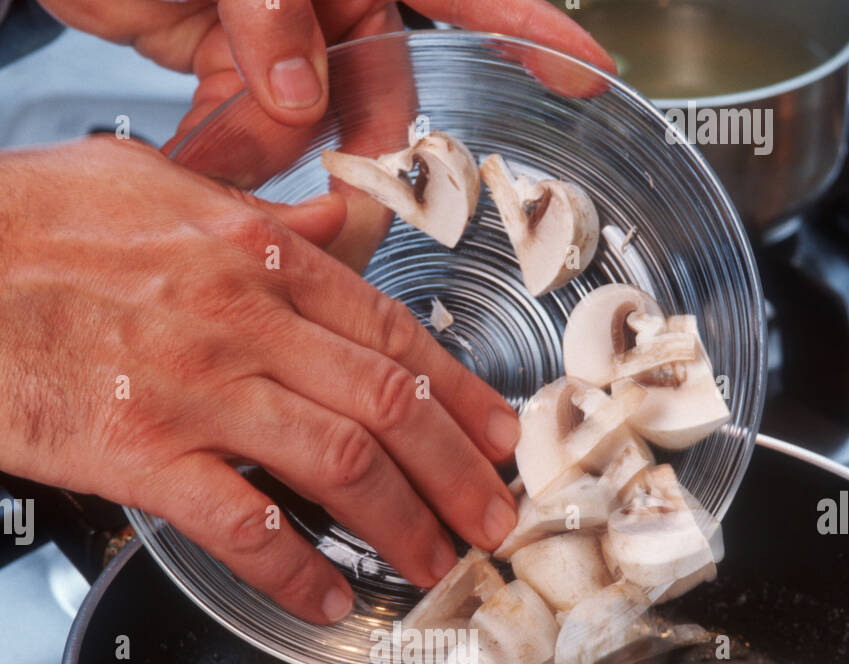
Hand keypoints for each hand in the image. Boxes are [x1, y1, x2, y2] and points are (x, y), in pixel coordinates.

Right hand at [0, 139, 519, 621]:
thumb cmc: (28, 228)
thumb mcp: (157, 187)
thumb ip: (257, 217)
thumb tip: (332, 230)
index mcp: (252, 255)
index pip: (389, 331)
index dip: (460, 394)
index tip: (499, 439)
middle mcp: (241, 320)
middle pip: (387, 402)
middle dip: (456, 472)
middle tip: (494, 521)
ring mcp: (196, 390)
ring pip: (339, 462)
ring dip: (401, 523)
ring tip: (437, 565)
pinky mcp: (141, 453)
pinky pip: (241, 523)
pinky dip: (293, 569)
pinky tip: (324, 599)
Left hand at [43, 0, 613, 135]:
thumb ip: (272, 9)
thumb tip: (304, 98)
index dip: (528, 27)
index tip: (585, 75)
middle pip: (378, 101)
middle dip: (349, 166)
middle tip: (331, 223)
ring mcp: (287, 39)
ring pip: (308, 134)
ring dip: (267, 173)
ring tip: (215, 187)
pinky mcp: (235, 70)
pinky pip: (250, 136)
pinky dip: (225, 166)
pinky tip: (197, 182)